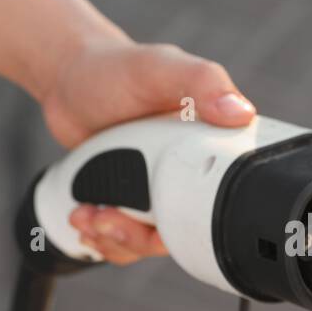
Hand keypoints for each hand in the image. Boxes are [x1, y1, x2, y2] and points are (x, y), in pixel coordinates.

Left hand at [41, 38, 256, 265]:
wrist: (70, 82)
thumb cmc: (116, 68)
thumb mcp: (160, 67)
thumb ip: (202, 82)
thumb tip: (242, 113)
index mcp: (213, 146)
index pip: (223, 199)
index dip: (194, 219)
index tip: (157, 216)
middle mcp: (190, 174)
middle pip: (182, 231)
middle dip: (140, 237)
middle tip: (108, 217)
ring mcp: (159, 192)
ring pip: (150, 242)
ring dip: (116, 240)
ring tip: (87, 217)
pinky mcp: (132, 203)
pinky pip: (127, 241)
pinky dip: (103, 238)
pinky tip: (84, 218)